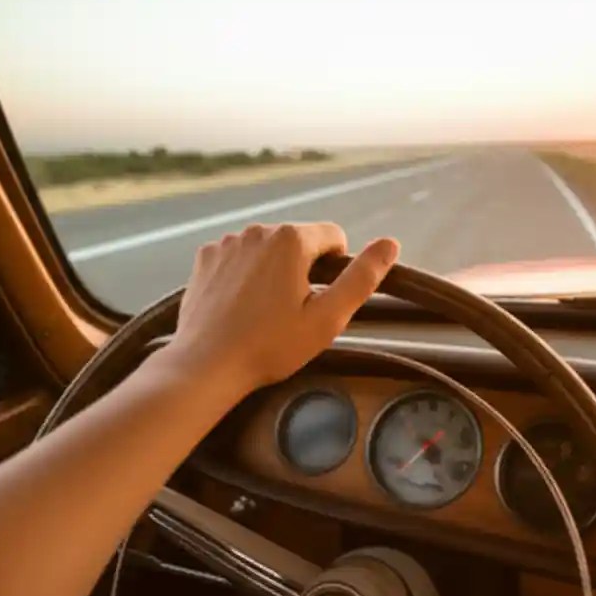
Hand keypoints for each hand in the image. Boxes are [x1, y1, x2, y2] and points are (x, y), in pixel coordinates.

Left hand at [163, 222, 398, 394]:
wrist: (206, 365)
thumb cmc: (271, 345)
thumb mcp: (327, 318)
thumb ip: (361, 278)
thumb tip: (390, 243)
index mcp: (291, 238)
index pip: (334, 237)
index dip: (335, 269)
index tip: (320, 302)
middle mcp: (258, 229)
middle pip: (298, 242)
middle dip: (302, 270)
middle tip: (291, 314)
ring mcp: (227, 242)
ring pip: (267, 250)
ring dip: (272, 271)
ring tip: (262, 313)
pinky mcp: (204, 258)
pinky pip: (238, 258)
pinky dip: (243, 275)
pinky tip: (237, 307)